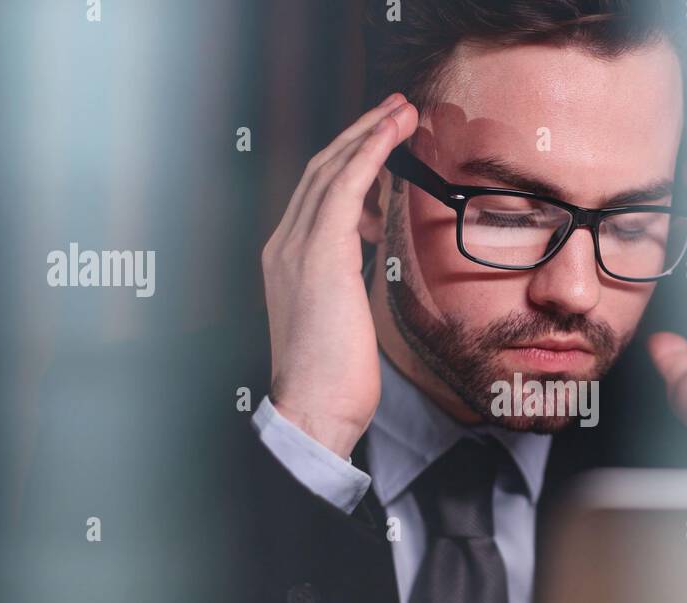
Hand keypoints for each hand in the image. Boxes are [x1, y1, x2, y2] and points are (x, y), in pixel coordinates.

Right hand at [261, 93, 416, 457]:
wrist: (315, 408)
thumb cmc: (334, 375)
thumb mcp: (344, 313)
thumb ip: (351, 273)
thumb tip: (373, 249)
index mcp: (288, 258)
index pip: (318, 193)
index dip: (351, 159)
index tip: (383, 139)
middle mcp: (284, 245)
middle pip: (320, 170)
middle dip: (359, 133)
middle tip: (396, 109)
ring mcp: (296, 248)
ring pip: (330, 170)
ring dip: (368, 134)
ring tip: (402, 113)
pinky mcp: (317, 257)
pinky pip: (342, 189)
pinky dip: (368, 155)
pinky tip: (391, 136)